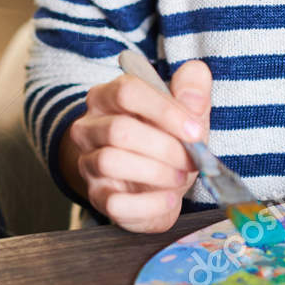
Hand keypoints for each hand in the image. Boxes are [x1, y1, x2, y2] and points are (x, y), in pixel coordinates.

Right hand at [60, 60, 212, 232]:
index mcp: (107, 97)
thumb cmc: (164, 141)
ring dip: (157, 172)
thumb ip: (192, 91)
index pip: (127, 91)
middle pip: (119, 130)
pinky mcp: (96, 197)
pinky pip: (115, 202)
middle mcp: (89, 127)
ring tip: (180, 177)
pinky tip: (168, 198)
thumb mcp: (184, 113)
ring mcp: (88, 163)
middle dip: (165, 147)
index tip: (195, 131)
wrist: (147, 182)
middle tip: (193, 159)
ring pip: (110, 162)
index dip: (165, 111)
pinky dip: (150, 203)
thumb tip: (195, 81)